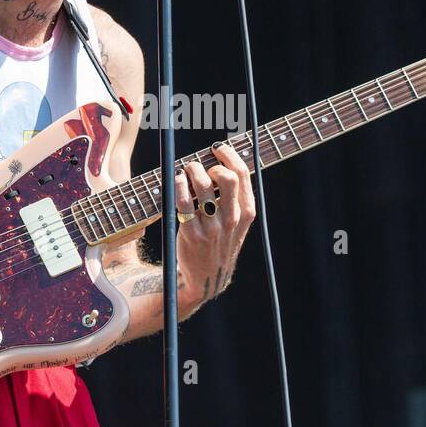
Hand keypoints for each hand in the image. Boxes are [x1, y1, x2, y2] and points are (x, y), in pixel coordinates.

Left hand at [173, 141, 256, 304]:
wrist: (207, 278)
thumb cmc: (221, 243)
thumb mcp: (238, 224)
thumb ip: (236, 198)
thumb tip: (225, 162)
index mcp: (247, 213)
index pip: (243, 174)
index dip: (230, 155)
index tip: (218, 148)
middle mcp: (231, 219)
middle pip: (228, 177)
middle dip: (211, 163)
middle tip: (201, 164)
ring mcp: (212, 227)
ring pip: (204, 186)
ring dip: (192, 170)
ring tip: (187, 170)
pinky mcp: (192, 234)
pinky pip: (184, 201)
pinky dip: (180, 184)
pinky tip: (178, 181)